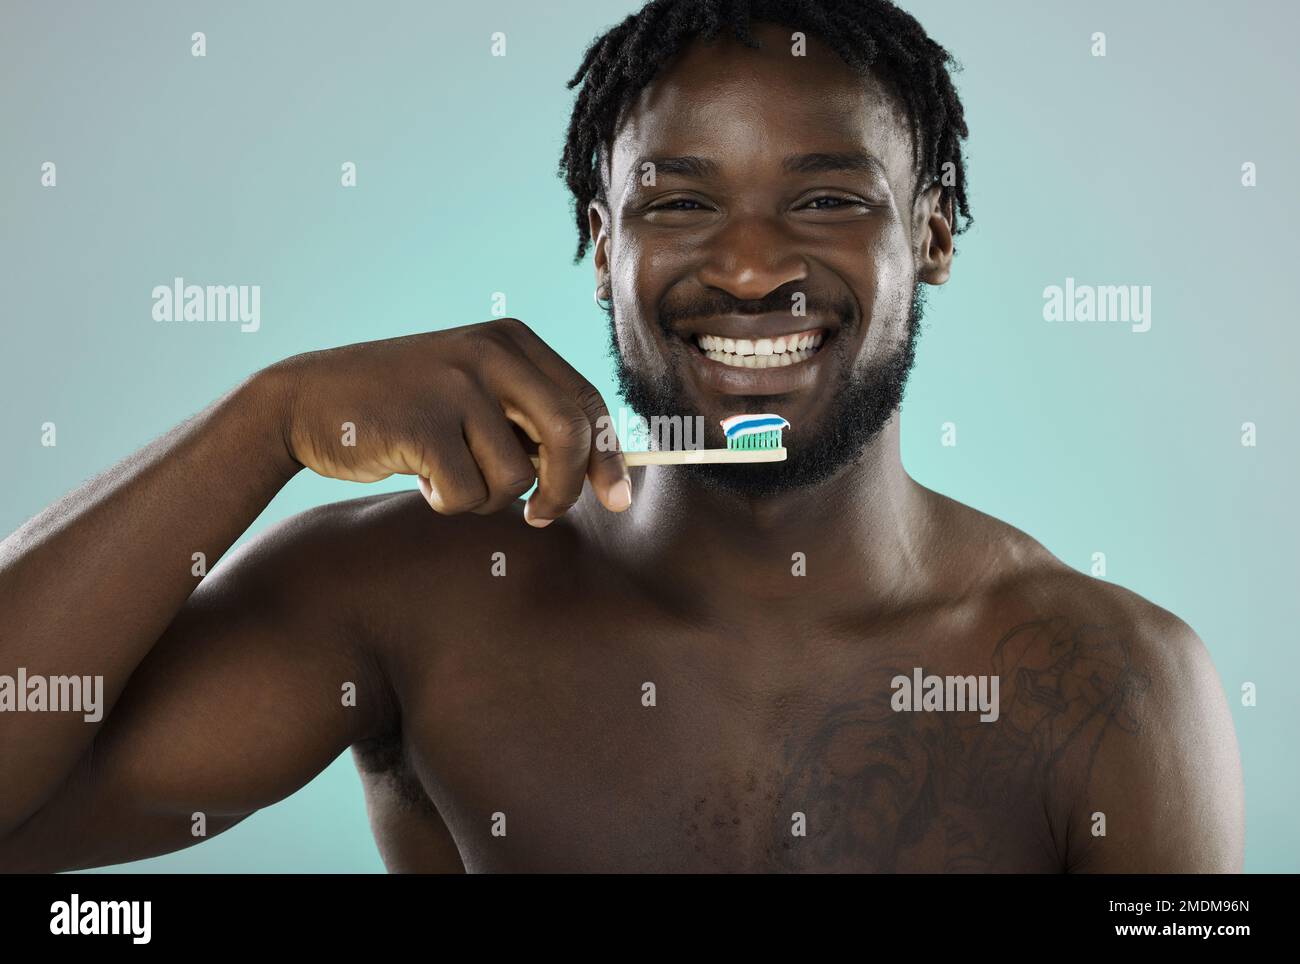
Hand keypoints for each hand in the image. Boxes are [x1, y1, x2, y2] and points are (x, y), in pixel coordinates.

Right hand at [268, 319, 630, 524]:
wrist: (308, 402)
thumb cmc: (405, 410)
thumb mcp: (475, 394)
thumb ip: (530, 419)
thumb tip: (602, 470)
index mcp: (513, 340)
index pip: (587, 402)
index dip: (607, 457)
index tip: (618, 500)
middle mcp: (491, 352)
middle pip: (569, 436)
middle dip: (565, 489)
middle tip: (541, 516)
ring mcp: (456, 385)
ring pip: (516, 476)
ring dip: (485, 496)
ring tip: (446, 473)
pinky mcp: (423, 423)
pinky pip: (466, 494)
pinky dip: (446, 502)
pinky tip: (417, 475)